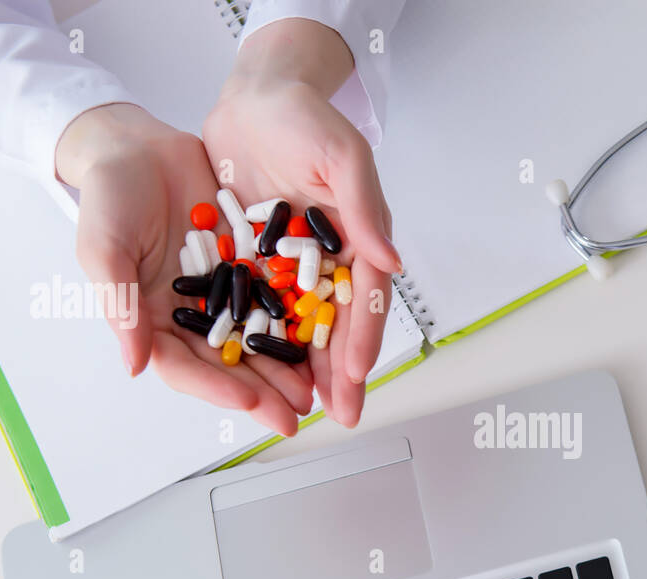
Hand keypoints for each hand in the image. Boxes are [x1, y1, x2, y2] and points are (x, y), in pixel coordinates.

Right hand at [56, 103, 312, 435]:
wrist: (135, 147)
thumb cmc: (108, 196)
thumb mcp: (105, 248)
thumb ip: (122, 306)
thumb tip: (134, 367)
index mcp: (152, 320)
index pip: (185, 367)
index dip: (216, 388)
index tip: (248, 403)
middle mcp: (190, 315)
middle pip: (228, 365)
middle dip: (261, 394)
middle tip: (294, 418)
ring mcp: (221, 294)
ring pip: (256, 340)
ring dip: (283, 369)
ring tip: (313, 394)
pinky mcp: (246, 268)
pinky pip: (274, 301)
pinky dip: (295, 322)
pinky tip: (321, 340)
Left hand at [202, 19, 401, 427]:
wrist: (255, 96)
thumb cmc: (305, 117)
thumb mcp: (342, 157)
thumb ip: (364, 208)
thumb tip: (391, 260)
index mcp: (357, 241)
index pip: (366, 300)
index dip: (364, 339)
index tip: (357, 374)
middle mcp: (328, 260)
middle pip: (337, 325)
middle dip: (341, 373)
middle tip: (344, 415)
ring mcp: (291, 265)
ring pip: (301, 327)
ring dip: (304, 369)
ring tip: (303, 409)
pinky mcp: (255, 261)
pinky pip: (258, 307)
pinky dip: (261, 340)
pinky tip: (257, 372)